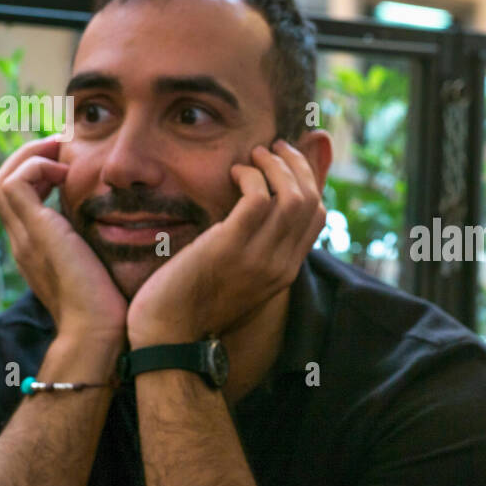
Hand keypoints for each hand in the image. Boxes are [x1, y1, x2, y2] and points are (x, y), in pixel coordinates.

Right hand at [0, 135, 126, 343]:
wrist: (99, 331)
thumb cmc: (112, 305)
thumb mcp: (104, 265)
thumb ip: (103, 244)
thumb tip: (129, 223)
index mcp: (36, 246)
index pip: (19, 198)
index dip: (37, 171)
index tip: (67, 161)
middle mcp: (23, 240)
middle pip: (2, 183)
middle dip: (30, 156)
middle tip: (62, 145)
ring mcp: (25, 237)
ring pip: (2, 179)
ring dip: (30, 156)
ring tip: (61, 151)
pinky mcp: (36, 233)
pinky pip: (15, 183)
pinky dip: (36, 167)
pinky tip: (66, 173)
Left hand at [126, 140, 326, 346]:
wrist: (168, 337)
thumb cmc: (192, 305)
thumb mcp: (235, 277)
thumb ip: (251, 249)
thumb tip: (254, 217)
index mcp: (284, 272)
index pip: (317, 217)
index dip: (307, 182)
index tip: (284, 165)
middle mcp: (280, 265)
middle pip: (311, 201)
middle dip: (296, 166)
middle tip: (273, 149)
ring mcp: (259, 258)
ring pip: (292, 196)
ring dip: (275, 165)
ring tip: (255, 154)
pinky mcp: (230, 248)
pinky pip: (257, 197)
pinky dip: (250, 176)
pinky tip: (233, 173)